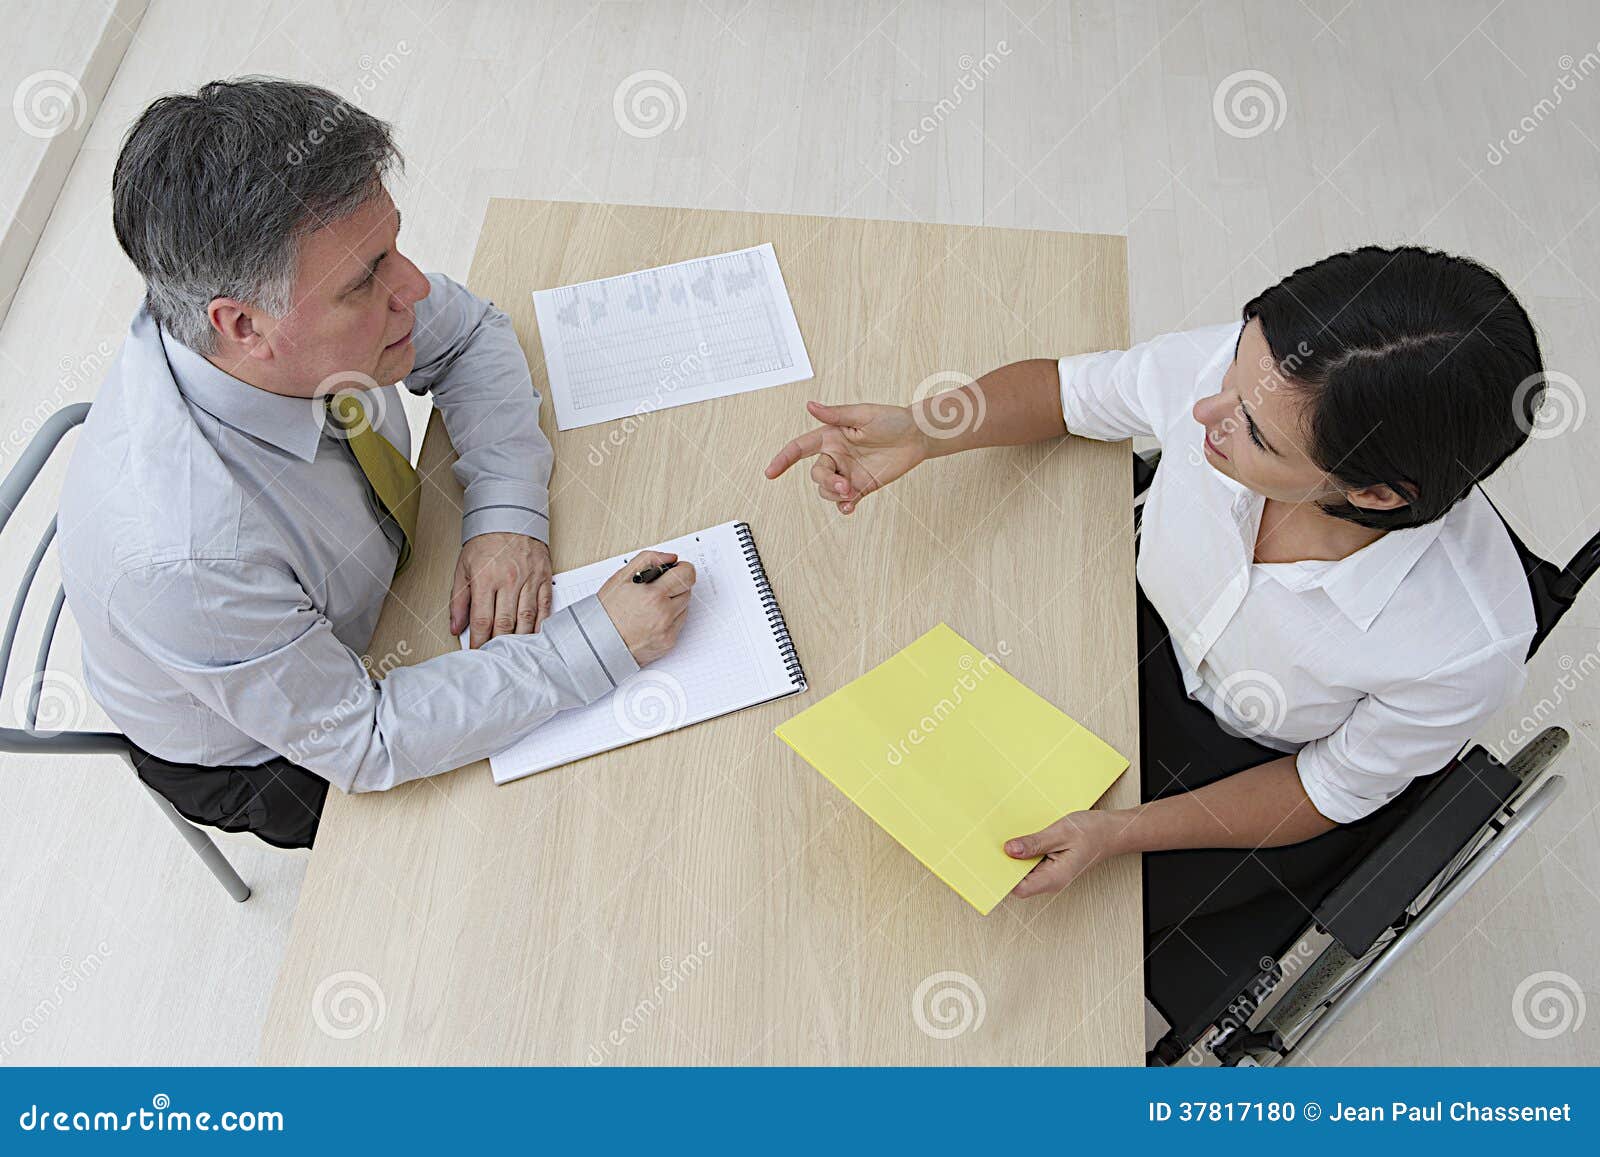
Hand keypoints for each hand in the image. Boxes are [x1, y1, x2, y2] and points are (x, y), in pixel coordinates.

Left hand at [451, 533, 553, 648]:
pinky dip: (540, 625)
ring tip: (514, 653)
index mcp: (486, 579)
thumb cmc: (486, 542)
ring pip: (526, 619)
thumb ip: (458, 600)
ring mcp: (529, 580)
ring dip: (520, 640)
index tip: (477, 653)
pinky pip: (544, 607)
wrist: (510, 516)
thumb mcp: (463, 568)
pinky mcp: (544, 578)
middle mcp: (509, 581)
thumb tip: (455, 627)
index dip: (479, 641)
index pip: (482, 620)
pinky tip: (535, 636)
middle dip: (498, 645)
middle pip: (505, 623)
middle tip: (495, 658)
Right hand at [596, 550, 697, 664]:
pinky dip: (670, 619)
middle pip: (687, 590)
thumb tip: (671, 558)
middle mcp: (664, 614)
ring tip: (651, 606)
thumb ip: (648, 560)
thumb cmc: (607, 611)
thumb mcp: (621, 577)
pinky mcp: (669, 642)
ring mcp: (668, 630)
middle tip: (657, 589)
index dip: (682, 569)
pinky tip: (652, 619)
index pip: (686, 575)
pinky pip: (679, 624)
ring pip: (684, 607)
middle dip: (675, 586)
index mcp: (653, 595)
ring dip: (673, 602)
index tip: (676, 570)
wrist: (598, 643)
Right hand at [764, 400, 928, 514]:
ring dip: (835, 495)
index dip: (783, 459)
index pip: (800, 448)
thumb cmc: (892, 419)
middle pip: (816, 475)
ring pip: (827, 491)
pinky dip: (844, 507)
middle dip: (825, 483)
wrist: (918, 436)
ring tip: (851, 493)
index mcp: (831, 436)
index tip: (770, 473)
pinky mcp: (863, 486)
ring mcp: (848, 473)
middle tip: (844, 486)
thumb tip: (810, 405)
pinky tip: (849, 507)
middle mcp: (836, 455)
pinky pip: (846, 501)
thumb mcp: (863, 414)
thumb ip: (835, 414)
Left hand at [1004, 809, 1122, 899]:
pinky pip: (1032, 864)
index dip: (1002, 878)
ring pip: (1024, 872)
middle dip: (1006, 865)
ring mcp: (1052, 874)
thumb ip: (1034, 843)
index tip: (989, 864)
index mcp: (1054, 877)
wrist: (1113, 831)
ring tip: (1008, 840)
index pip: (1019, 888)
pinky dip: (1024, 853)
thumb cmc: (1093, 832)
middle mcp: (1052, 880)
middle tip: (993, 847)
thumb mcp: (1060, 832)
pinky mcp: (1052, 866)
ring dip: (1015, 858)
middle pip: (1019, 881)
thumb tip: (1009, 850)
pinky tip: (1021, 840)